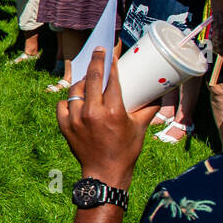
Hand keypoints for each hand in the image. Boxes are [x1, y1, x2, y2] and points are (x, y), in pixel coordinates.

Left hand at [56, 48, 158, 188]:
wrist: (105, 172)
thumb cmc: (126, 150)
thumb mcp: (139, 127)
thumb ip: (148, 108)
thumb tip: (160, 92)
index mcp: (113, 111)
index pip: (111, 79)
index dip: (110, 62)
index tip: (110, 50)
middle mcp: (92, 112)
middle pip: (91, 77)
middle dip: (95, 60)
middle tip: (98, 50)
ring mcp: (76, 119)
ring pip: (74, 90)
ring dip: (81, 83)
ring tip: (88, 80)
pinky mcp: (65, 126)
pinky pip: (63, 105)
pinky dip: (69, 101)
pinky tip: (76, 100)